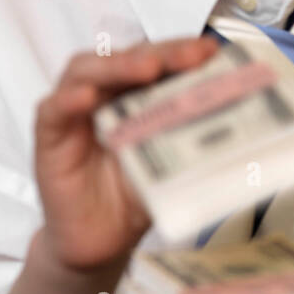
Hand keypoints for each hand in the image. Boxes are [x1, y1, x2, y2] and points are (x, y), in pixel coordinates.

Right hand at [33, 35, 219, 271]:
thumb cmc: (134, 195)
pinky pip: (53, 111)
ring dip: (117, 65)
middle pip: (126, 58)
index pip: (157, 59)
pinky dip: (68, 100)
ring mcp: (75, 111)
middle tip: (188, 56)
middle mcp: (105, 93)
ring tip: (145, 67)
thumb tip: (243, 125)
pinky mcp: (49, 137)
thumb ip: (194, 140)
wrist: (102, 242)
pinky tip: (86, 98)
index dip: (182, 52)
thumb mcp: (172, 164)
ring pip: (87, 71)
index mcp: (137, 93)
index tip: (211, 52)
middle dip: (159, 53)